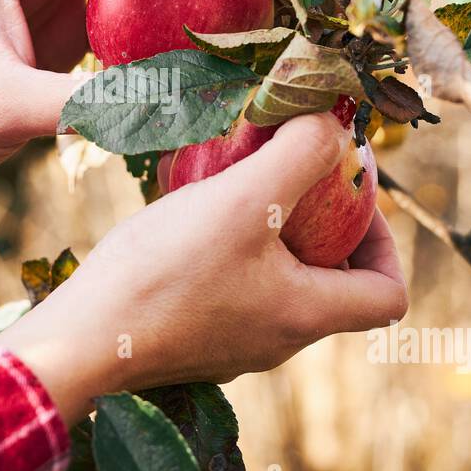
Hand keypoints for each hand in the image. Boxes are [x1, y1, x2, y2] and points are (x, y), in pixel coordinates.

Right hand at [0, 113, 408, 424]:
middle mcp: (278, 342)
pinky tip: (190, 218)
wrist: (81, 338)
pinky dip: (229, 252)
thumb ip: (300, 154)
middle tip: (292, 176)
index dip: (388, 240)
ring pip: (279, 285)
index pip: (389, 295)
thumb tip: (335, 124)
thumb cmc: (165, 272)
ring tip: (237, 188)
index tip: (353, 195)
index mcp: (306, 316)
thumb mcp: (246, 198)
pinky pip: (232, 292)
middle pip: (334, 284)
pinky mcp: (192, 342)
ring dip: (273, 235)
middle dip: (324, 225)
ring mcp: (233, 347)